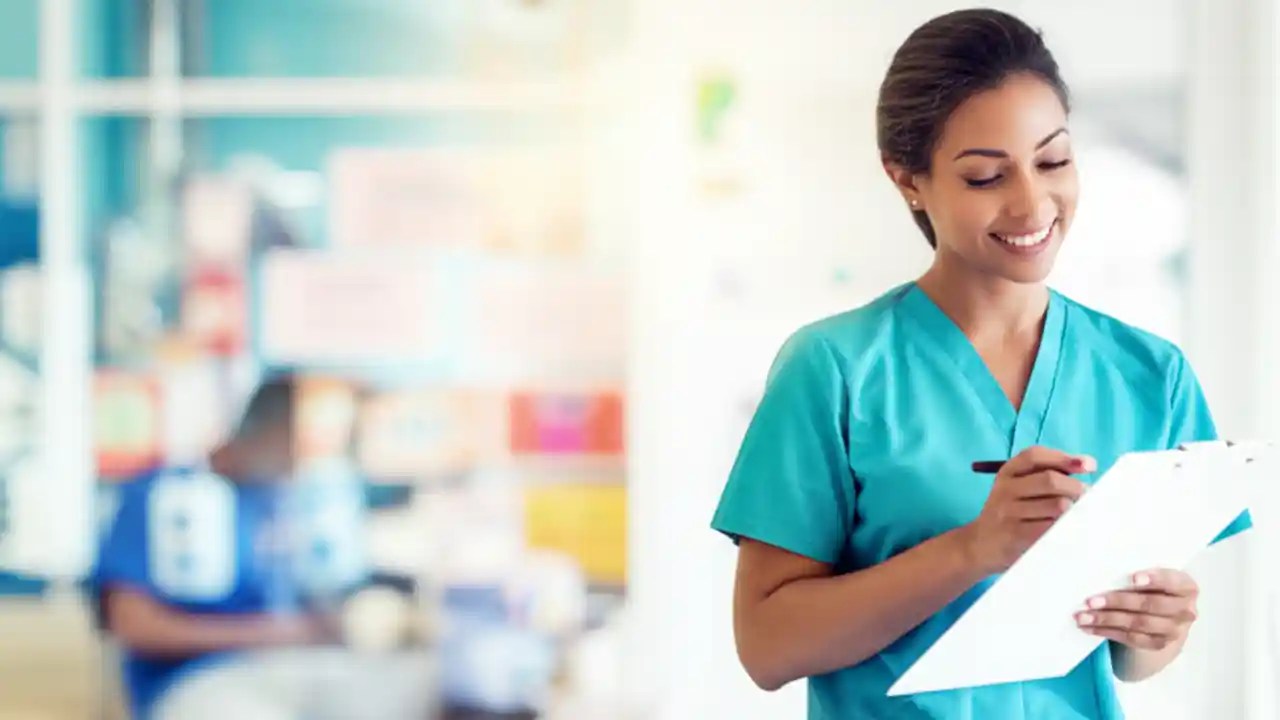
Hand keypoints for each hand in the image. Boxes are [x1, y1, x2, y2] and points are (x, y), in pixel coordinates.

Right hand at [958, 446, 1094, 574]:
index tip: (1090, 466)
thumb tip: (1087, 465)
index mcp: (1007, 472)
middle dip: (1077, 488)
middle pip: (1050, 480)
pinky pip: (1052, 528)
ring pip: (1057, 505)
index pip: (1034, 456)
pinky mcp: (1016, 535)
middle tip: (1086, 498)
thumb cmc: (1010, 513)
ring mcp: (1009, 513)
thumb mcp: (1018, 488)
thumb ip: (1045, 474)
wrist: (980, 546)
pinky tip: (1067, 530)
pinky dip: (1066, 528)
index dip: (1064, 458)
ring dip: (1074, 510)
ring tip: (1075, 516)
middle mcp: (1005, 489)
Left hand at [1076, 569, 1198, 649]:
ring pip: (1138, 624)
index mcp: (1186, 587)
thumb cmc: (1154, 589)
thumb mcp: (1154, 577)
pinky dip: (1107, 631)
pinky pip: (1130, 638)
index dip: (1155, 580)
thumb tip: (1106, 568)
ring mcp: (1173, 631)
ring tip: (1083, 616)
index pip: (1172, 581)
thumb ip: (1140, 574)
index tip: (1133, 578)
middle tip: (1091, 600)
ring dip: (1106, 619)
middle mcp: (1185, 610)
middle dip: (1118, 601)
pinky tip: (1090, 627)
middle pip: (1150, 604)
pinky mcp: (1158, 644)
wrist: (1164, 618)